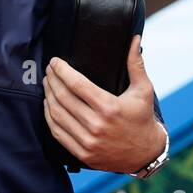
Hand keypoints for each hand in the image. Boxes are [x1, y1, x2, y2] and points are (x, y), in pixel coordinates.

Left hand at [43, 35, 166, 173]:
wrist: (145, 154)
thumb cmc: (143, 118)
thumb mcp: (143, 90)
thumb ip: (136, 64)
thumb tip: (134, 39)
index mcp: (109, 107)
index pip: (77, 84)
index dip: (62, 70)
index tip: (55, 61)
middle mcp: (96, 125)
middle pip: (63, 97)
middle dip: (52, 80)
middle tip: (49, 70)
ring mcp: (88, 141)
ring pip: (57, 115)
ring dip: (48, 97)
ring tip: (47, 84)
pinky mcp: (82, 153)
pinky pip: (58, 133)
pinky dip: (49, 118)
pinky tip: (48, 106)